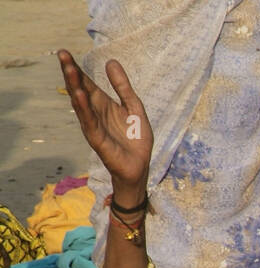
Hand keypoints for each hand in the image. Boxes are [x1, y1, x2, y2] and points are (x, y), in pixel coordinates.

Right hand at [58, 50, 152, 193]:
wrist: (140, 167)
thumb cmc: (136, 139)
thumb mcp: (133, 106)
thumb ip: (123, 86)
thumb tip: (110, 61)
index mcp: (102, 104)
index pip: (85, 83)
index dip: (76, 68)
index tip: (64, 52)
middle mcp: (94, 113)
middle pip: (79, 89)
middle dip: (71, 72)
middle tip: (62, 54)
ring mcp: (94, 126)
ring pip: (80, 104)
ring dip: (74, 86)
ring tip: (69, 68)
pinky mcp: (98, 140)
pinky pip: (89, 122)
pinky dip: (84, 108)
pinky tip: (79, 94)